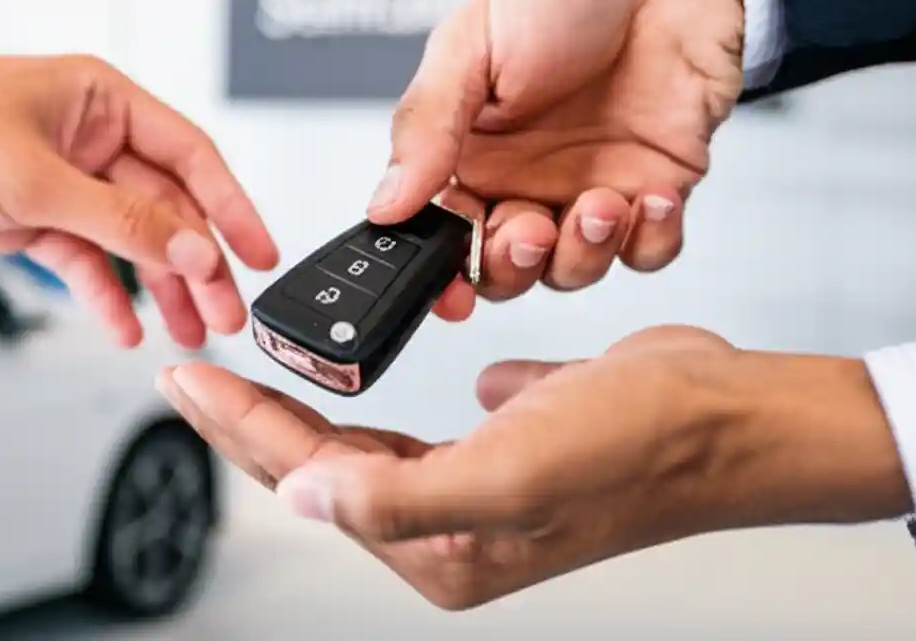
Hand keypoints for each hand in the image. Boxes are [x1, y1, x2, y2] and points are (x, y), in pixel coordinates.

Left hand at [0, 20, 277, 348]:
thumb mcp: (34, 177)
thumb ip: (125, 222)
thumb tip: (197, 249)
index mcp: (99, 100)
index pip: (191, 156)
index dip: (232, 208)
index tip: (261, 254)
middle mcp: (84, 139)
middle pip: (166, 209)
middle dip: (198, 264)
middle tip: (225, 313)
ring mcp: (56, 182)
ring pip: (128, 242)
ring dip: (158, 288)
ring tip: (185, 331)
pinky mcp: (24, 219)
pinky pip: (81, 262)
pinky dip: (102, 295)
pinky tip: (120, 327)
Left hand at [157, 326, 911, 609]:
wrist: (727, 415)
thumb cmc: (638, 445)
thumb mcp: (511, 475)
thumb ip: (398, 496)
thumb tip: (301, 498)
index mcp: (440, 546)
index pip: (310, 477)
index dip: (240, 425)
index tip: (187, 378)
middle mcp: (452, 524)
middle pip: (322, 463)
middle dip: (253, 416)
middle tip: (196, 368)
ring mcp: (477, 485)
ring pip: (362, 442)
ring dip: (307, 404)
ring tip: (254, 370)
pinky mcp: (503, 443)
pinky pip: (416, 423)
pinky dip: (376, 398)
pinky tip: (352, 379)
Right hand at [374, 0, 745, 320]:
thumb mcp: (470, 45)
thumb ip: (426, 128)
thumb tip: (384, 204)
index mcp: (470, 151)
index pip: (443, 238)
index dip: (444, 273)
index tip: (450, 289)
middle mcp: (526, 179)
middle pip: (505, 270)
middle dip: (515, 266)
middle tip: (530, 230)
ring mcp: (591, 187)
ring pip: (574, 271)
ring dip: (583, 252)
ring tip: (600, 201)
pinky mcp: (656, 189)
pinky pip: (648, 251)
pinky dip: (649, 241)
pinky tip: (650, 195)